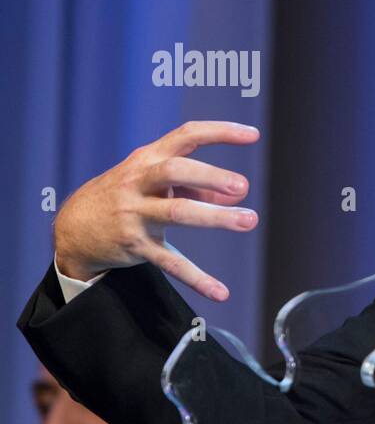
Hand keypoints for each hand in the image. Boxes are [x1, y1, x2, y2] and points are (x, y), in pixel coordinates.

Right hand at [52, 121, 260, 300]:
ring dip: (215, 217)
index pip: (186, 136)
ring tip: (249, 220)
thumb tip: (237, 195)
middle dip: (210, 176)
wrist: (73, 227)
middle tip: (242, 186)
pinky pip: (170, 262)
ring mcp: (135, 214)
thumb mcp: (154, 180)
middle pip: (176, 171)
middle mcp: (140, 182)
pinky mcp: (135, 245)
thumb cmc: (127, 195)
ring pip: (177, 213)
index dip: (219, 132)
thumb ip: (196, 185)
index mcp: (148, 159)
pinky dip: (197, 278)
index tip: (253, 135)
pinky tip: (221, 292)